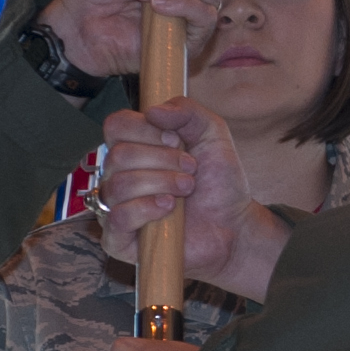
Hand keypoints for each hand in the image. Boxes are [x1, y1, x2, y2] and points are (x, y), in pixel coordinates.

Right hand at [98, 100, 285, 298]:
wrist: (233, 225)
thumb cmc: (219, 182)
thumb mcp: (212, 134)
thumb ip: (187, 111)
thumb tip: (152, 110)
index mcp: (134, 147)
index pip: (116, 125)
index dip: (145, 129)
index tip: (176, 140)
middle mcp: (119, 175)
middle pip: (118, 155)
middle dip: (163, 161)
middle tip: (191, 171)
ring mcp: (117, 207)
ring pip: (119, 185)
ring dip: (161, 183)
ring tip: (186, 190)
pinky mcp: (120, 240)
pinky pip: (116, 218)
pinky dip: (145, 209)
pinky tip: (168, 209)